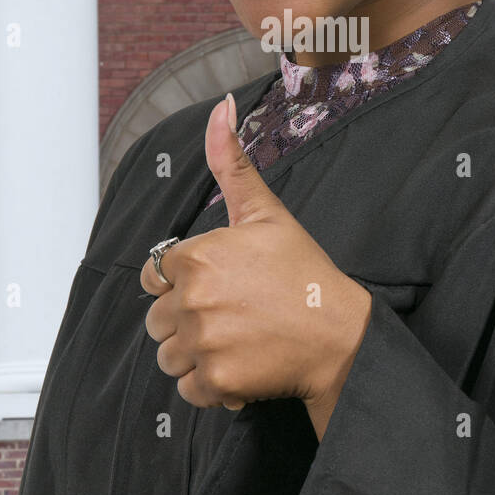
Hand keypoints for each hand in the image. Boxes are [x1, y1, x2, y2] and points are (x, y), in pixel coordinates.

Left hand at [140, 93, 371, 436]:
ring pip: (169, 357)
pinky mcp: (217, 379)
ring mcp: (204, 342)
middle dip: (188, 323)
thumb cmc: (303, 271)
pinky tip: (241, 366)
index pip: (155, 278)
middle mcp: (193, 298)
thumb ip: (230, 162)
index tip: (220, 287)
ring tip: (237, 342)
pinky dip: (210, 385)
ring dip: (195, 356)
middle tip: (234, 316)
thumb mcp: (265, 212)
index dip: (183, 284)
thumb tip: (220, 105)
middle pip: (158, 322)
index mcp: (197, 255)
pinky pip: (188, 389)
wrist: (339, 333)